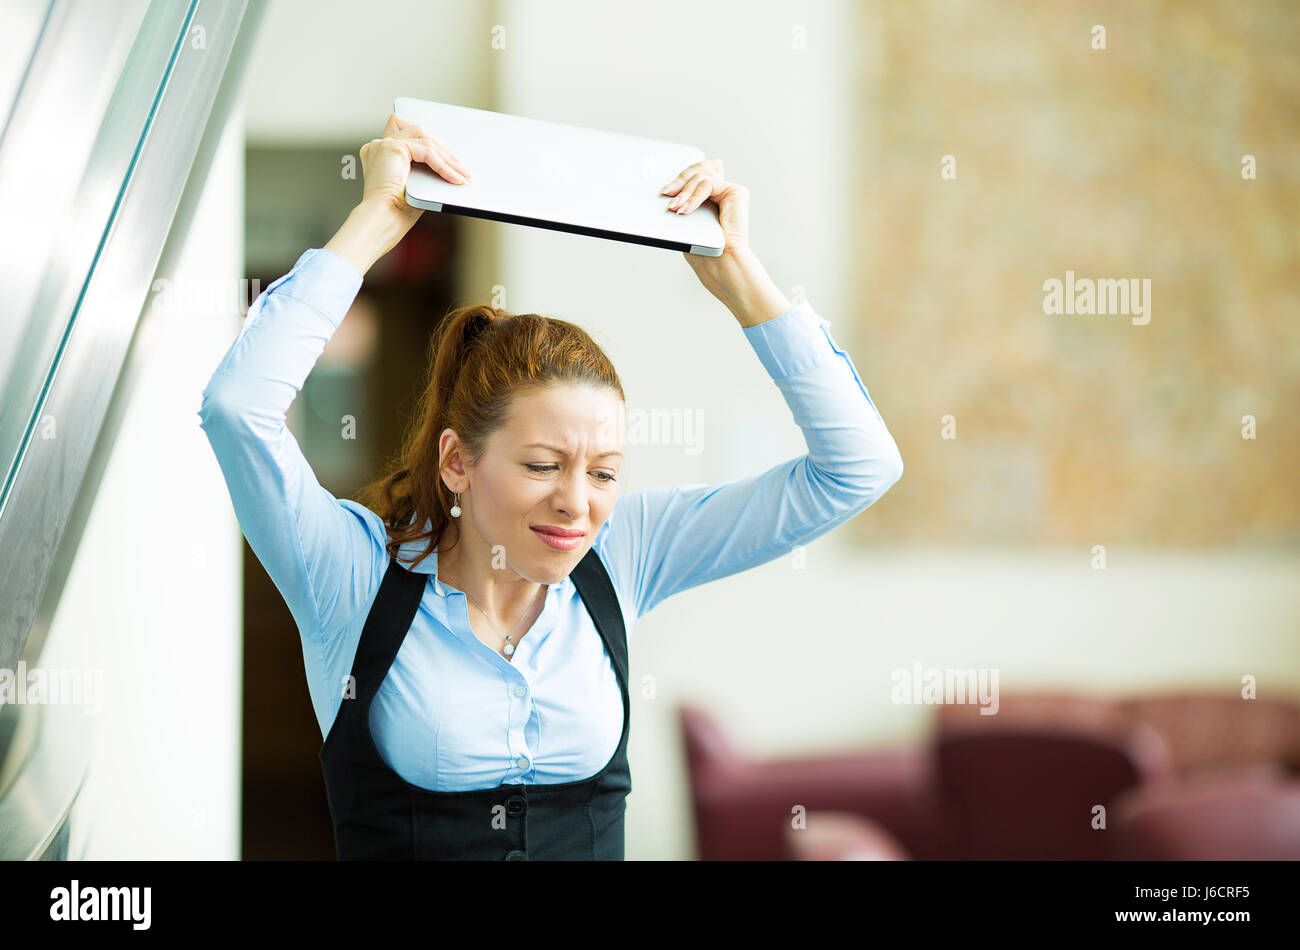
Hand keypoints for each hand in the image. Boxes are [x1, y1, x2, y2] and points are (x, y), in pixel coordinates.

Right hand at [326, 114, 471, 274]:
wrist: (381, 221)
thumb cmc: (395, 213)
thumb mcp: (414, 186)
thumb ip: (424, 171)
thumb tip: (450, 165)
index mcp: (379, 153)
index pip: (407, 134)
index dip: (429, 140)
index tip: (449, 156)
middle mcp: (378, 145)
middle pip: (418, 132)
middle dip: (443, 149)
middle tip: (462, 167)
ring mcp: (383, 144)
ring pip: (425, 140)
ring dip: (447, 157)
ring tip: (464, 174)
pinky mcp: (392, 147)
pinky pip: (426, 151)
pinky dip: (443, 165)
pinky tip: (455, 178)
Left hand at [661, 159, 789, 325]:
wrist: (724, 267)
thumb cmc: (706, 256)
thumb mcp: (687, 226)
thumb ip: (683, 205)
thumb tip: (666, 190)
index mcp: (713, 198)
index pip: (697, 174)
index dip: (681, 174)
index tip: (665, 187)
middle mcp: (724, 192)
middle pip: (698, 171)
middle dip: (679, 180)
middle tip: (665, 193)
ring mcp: (731, 192)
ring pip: (700, 177)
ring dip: (683, 192)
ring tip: (673, 208)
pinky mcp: (736, 193)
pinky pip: (708, 184)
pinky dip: (693, 196)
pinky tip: (684, 210)